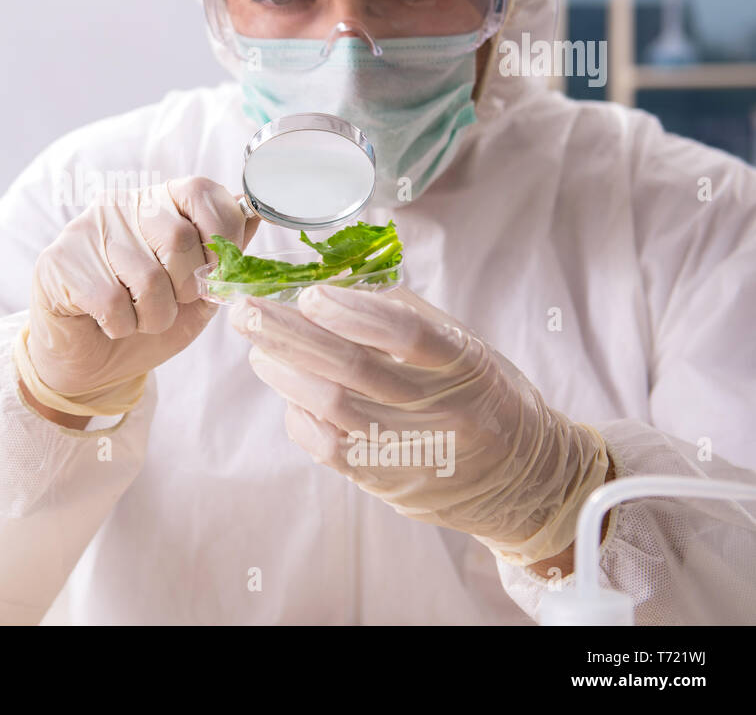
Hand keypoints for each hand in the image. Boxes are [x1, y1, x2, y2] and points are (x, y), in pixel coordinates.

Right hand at [20, 176, 257, 417]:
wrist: (90, 364)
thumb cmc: (145, 322)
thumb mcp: (197, 295)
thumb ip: (224, 260)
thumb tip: (257, 216)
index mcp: (159, 202)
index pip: (203, 191)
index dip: (221, 238)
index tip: (212, 274)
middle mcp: (121, 204)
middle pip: (179, 238)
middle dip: (185, 290)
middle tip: (166, 305)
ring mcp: (85, 229)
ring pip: (148, 278)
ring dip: (153, 317)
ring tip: (136, 319)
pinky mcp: (56, 262)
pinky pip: (112, 301)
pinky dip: (120, 326)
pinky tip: (107, 322)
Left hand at [230, 283, 609, 564]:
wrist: (520, 479)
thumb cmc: (482, 395)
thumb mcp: (464, 346)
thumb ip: (405, 317)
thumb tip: (333, 288)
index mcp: (464, 364)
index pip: (407, 334)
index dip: (354, 313)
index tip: (310, 294)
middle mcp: (439, 409)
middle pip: (353, 370)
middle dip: (290, 336)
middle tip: (247, 311)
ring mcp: (410, 450)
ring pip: (332, 408)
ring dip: (284, 372)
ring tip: (258, 346)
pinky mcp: (385, 480)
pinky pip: (327, 445)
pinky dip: (298, 414)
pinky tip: (288, 392)